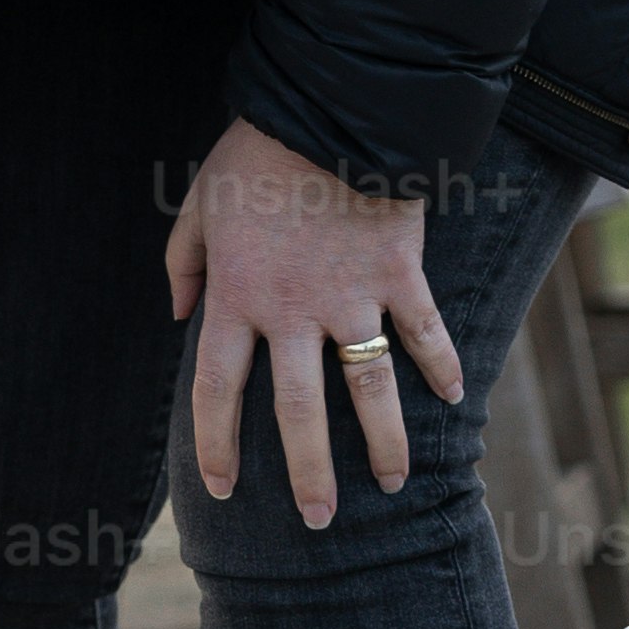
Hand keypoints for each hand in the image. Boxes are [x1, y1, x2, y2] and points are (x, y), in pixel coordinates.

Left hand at [167, 117, 447, 527]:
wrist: (328, 108)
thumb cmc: (255, 155)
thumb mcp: (198, 204)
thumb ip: (183, 263)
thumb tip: (178, 314)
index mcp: (237, 298)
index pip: (218, 390)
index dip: (216, 443)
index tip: (222, 487)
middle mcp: (294, 311)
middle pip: (299, 412)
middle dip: (308, 473)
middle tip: (319, 521)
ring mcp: (353, 296)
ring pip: (369, 388)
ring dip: (382, 442)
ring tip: (390, 483)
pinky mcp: (399, 274)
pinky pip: (425, 332)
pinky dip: (442, 367)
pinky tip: (451, 403)